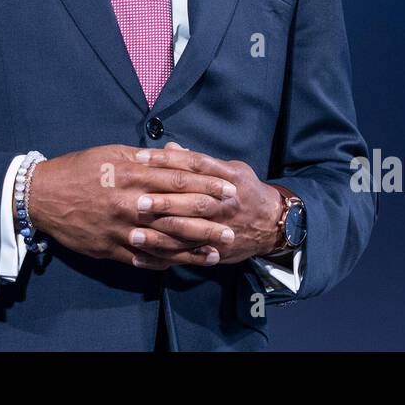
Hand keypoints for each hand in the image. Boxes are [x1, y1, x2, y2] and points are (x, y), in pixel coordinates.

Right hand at [24, 144, 240, 269]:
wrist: (43, 195)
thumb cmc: (80, 169)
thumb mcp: (113, 153)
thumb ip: (145, 158)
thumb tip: (174, 155)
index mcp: (133, 175)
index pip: (180, 179)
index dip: (207, 184)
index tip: (229, 189)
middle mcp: (131, 203)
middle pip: (178, 212)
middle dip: (208, 220)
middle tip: (232, 224)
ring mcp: (122, 228)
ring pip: (164, 240)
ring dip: (193, 248)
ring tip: (217, 252)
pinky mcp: (111, 248)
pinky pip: (142, 259)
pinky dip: (164, 262)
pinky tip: (183, 264)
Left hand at [133, 143, 283, 263]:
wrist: (271, 223)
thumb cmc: (244, 189)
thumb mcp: (230, 168)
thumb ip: (199, 160)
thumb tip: (169, 147)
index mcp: (227, 176)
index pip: (194, 165)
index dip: (167, 160)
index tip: (141, 158)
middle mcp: (223, 202)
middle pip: (192, 201)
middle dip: (165, 202)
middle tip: (137, 201)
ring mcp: (220, 228)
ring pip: (188, 232)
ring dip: (160, 234)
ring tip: (133, 234)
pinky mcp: (215, 249)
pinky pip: (186, 255)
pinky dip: (163, 257)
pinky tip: (140, 257)